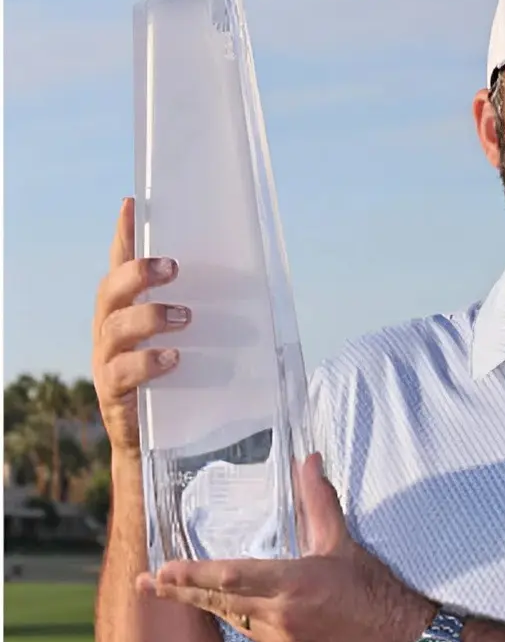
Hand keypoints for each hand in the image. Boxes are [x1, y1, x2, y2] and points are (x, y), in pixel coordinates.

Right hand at [93, 198, 185, 461]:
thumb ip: (209, 299)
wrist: (158, 438)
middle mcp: (109, 328)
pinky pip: (123, 372)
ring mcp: (107, 360)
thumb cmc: (181, 369)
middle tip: (172, 267)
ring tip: (185, 316)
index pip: (121, 262)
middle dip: (137, 273)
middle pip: (110, 291)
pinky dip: (148, 361)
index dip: (124, 234)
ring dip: (150, 317)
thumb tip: (261, 263)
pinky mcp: (113, 392)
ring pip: (114, 328)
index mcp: (128, 306)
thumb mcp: (193, 329)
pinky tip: (174, 358)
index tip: (132, 203)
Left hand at [141, 453, 433, 641]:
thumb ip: (320, 502)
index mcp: (293, 585)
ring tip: (176, 590)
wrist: (396, 641)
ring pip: (231, 619)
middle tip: (148, 583)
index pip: (232, 577)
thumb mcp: (345, 543)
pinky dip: (234, 615)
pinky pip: (249, 632)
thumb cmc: (374, 591)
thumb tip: (307, 463)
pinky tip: (228, 607)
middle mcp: (277, 617)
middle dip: (181, 591)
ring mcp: (278, 641)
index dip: (195, 574)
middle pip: (218, 603)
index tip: (164, 569)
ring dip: (205, 603)